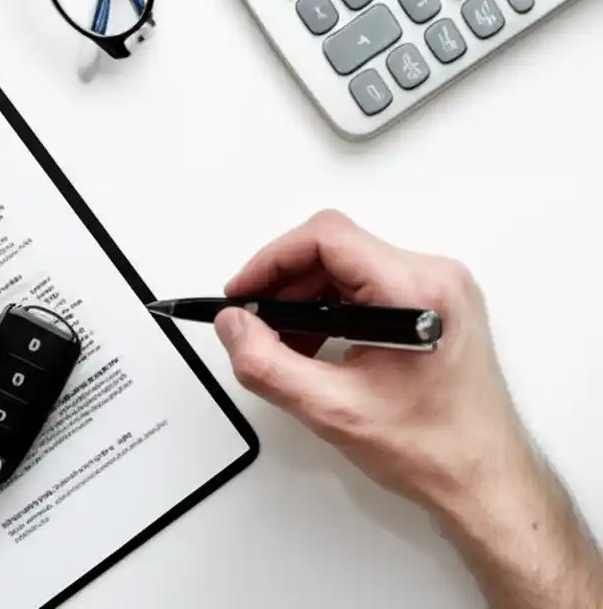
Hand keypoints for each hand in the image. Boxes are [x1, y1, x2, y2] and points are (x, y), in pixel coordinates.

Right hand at [214, 210, 529, 514]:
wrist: (485, 481)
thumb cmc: (433, 450)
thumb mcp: (331, 409)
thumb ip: (266, 363)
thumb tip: (233, 325)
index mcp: (416, 292)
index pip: (327, 238)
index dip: (272, 260)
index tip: (242, 293)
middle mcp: (435, 278)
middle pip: (335, 248)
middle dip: (285, 283)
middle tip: (253, 323)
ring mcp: (440, 290)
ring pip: (349, 267)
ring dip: (306, 298)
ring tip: (283, 344)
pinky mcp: (436, 306)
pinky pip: (369, 286)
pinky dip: (332, 309)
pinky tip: (315, 347)